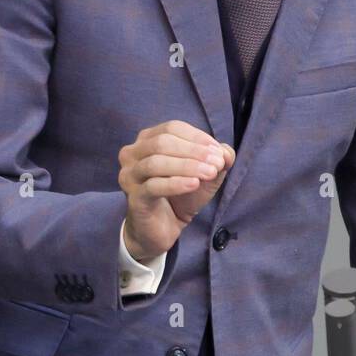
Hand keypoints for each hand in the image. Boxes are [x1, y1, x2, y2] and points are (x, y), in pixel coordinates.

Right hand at [117, 120, 234, 261]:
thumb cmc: (181, 194)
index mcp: (147, 139)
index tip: (218, 152)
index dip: (197, 137)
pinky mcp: (133, 198)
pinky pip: (152, 186)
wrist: (164, 228)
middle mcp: (133, 153)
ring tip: (209, 173)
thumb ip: (217, 158)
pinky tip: (193, 184)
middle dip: (194, 151)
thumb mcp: (204, 173)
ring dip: (187, 166)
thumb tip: (226, 152)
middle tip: (217, 163)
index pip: (172, 128)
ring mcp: (130, 175)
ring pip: (155, 162)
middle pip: (162, 142)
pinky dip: (175, 183)